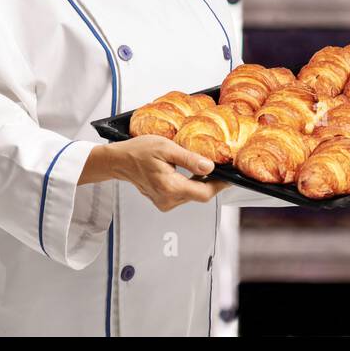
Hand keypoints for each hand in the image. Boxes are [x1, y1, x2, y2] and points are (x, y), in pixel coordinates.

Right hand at [85, 135, 229, 211]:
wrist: (119, 160)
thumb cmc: (138, 151)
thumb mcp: (167, 148)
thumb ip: (190, 159)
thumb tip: (209, 167)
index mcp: (170, 187)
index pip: (204, 193)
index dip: (221, 185)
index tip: (230, 177)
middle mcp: (167, 199)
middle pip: (200, 195)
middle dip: (213, 182)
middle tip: (220, 167)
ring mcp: (165, 202)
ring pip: (193, 195)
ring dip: (201, 183)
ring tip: (204, 167)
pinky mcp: (163, 201)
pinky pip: (184, 194)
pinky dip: (191, 184)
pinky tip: (191, 173)